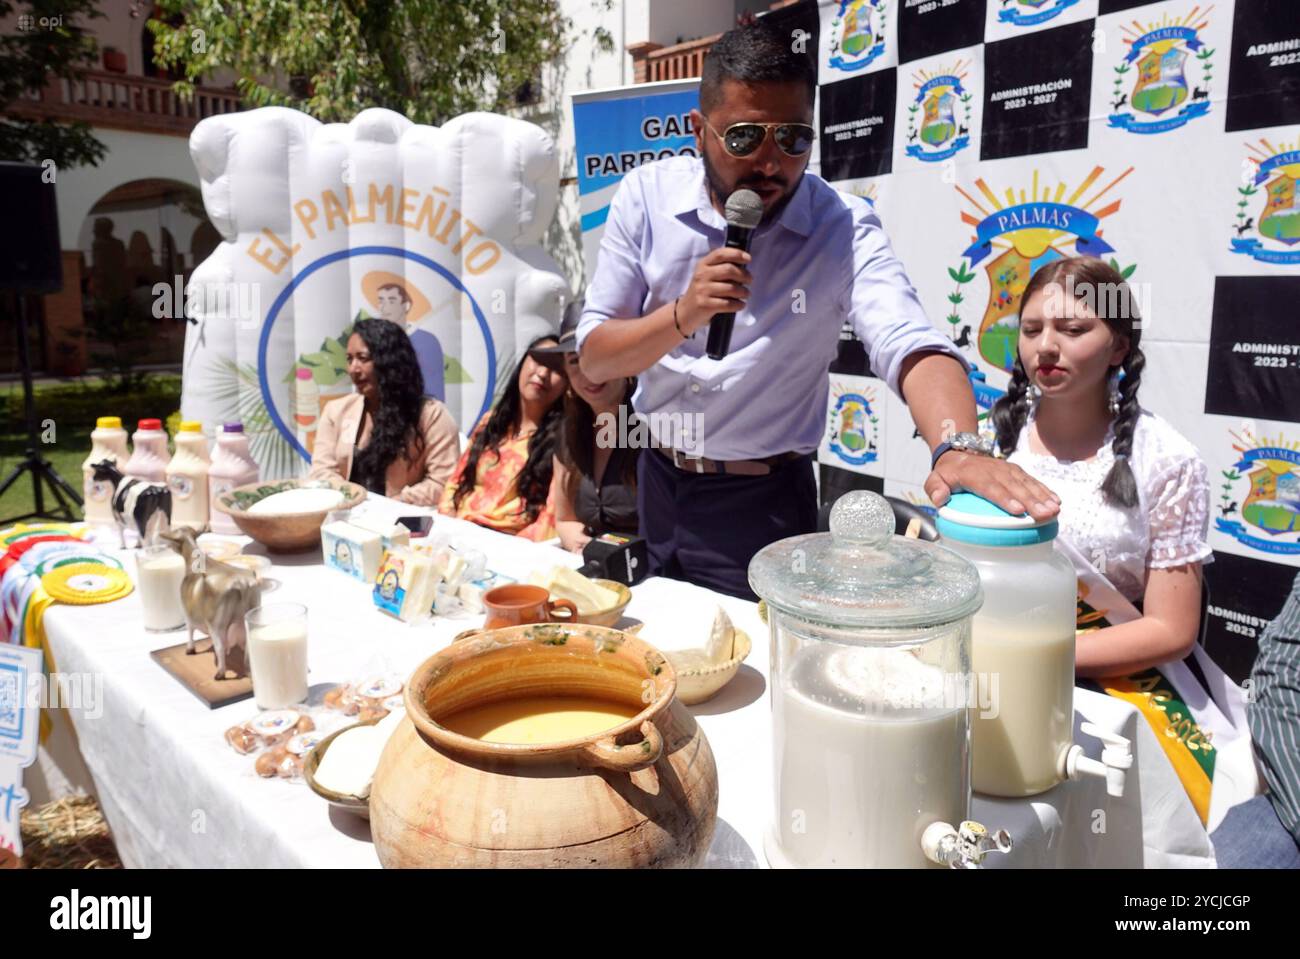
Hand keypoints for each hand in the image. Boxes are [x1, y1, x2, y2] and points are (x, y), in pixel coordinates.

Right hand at [678, 247, 751, 334]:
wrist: (685, 312)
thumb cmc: (702, 291)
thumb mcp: (706, 275)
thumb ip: (721, 267)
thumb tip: (743, 266)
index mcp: (703, 264)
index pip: (721, 253)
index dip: (737, 254)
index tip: (748, 259)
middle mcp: (702, 275)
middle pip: (729, 270)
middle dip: (744, 275)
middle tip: (749, 280)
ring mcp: (702, 290)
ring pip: (731, 288)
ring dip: (743, 292)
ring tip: (746, 294)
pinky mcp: (705, 305)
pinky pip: (728, 304)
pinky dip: (738, 305)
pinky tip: (740, 305)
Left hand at [925, 451, 1060, 521]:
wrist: (961, 452)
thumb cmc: (948, 473)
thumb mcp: (935, 478)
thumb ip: (934, 487)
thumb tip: (940, 499)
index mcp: (974, 474)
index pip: (990, 487)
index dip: (1004, 498)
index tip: (1017, 510)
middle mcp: (994, 470)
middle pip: (1014, 487)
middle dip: (1030, 501)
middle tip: (1044, 515)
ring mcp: (1007, 470)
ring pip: (1026, 484)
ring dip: (1042, 497)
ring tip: (1054, 511)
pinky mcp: (1017, 471)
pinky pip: (1032, 481)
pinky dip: (1045, 490)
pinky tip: (1056, 501)